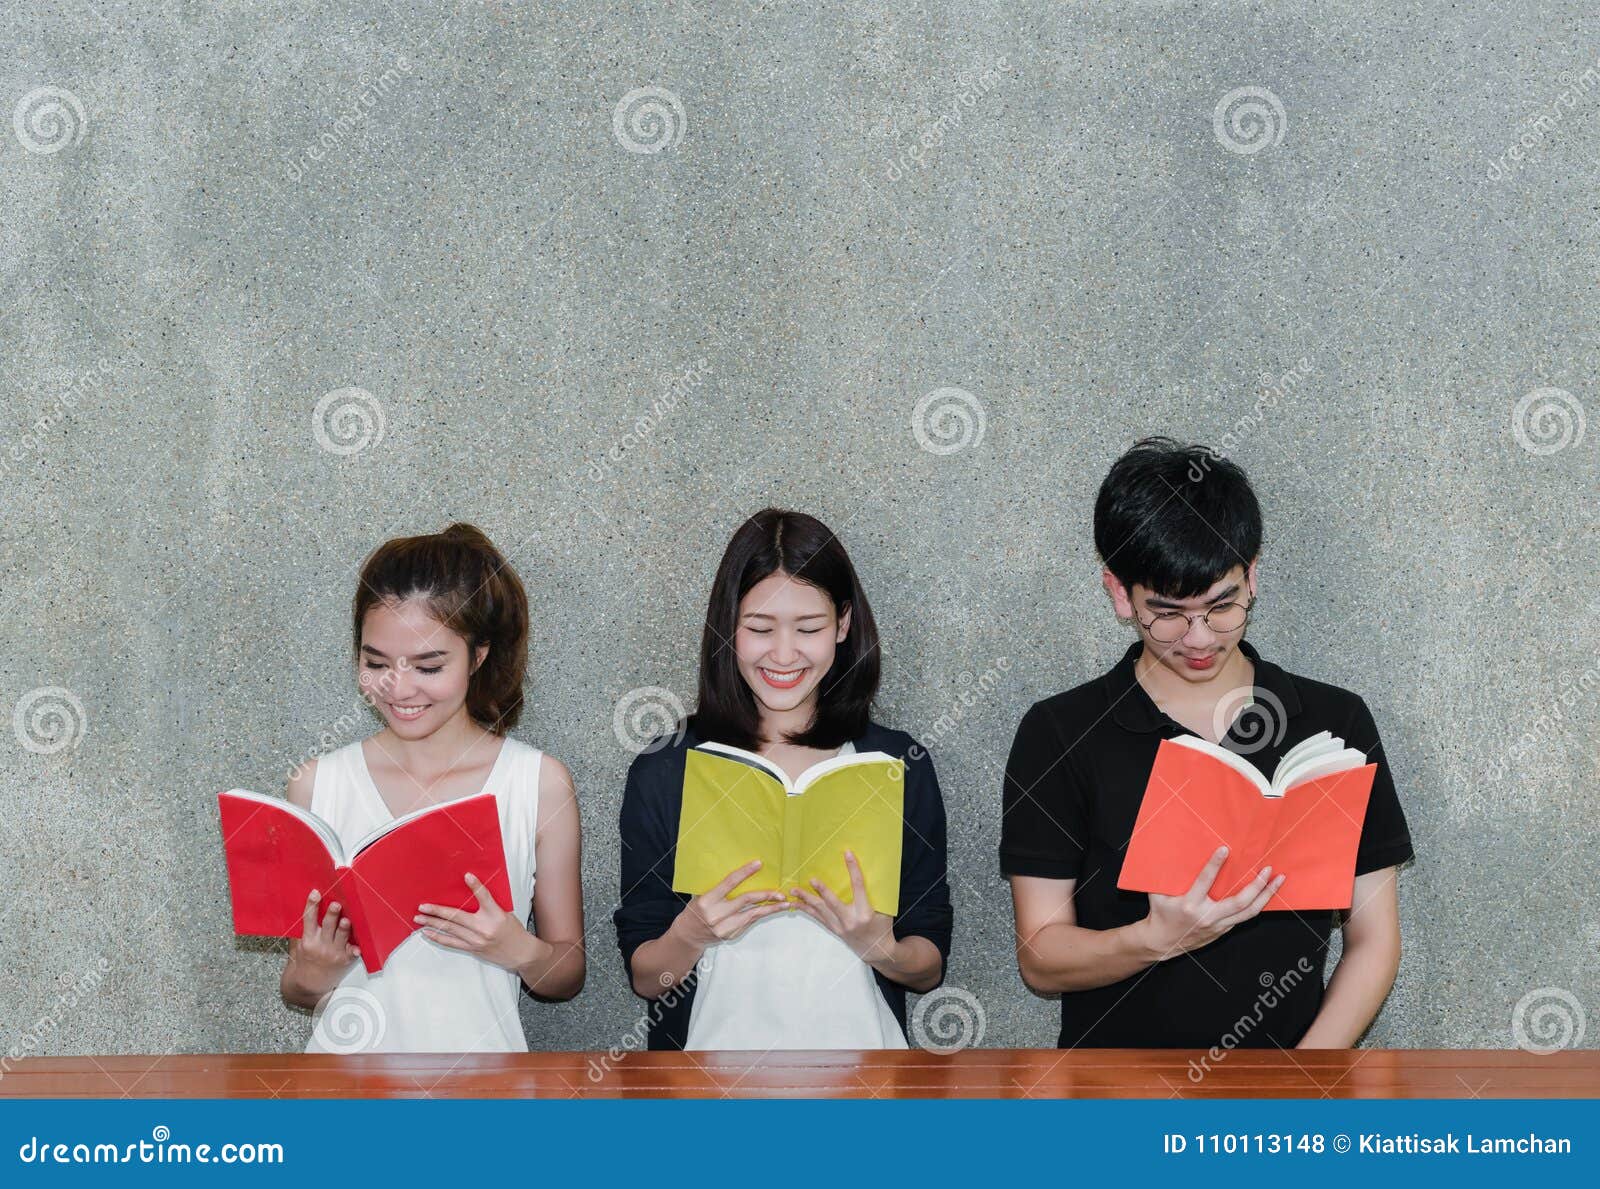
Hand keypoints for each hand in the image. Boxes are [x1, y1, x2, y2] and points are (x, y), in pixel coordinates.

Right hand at [289, 888, 359, 974]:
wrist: (308, 985)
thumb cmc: (304, 961)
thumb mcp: (298, 946)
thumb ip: (302, 930)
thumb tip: (308, 906)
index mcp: (308, 940)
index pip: (309, 919)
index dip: (312, 905)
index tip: (315, 893)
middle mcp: (321, 946)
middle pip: (328, 926)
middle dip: (332, 915)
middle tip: (336, 904)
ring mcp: (333, 953)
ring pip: (341, 936)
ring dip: (344, 928)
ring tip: (346, 920)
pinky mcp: (345, 960)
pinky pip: (352, 952)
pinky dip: (355, 949)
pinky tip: (358, 947)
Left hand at [414, 872, 544, 971]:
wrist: (520, 953)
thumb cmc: (513, 931)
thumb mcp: (505, 913)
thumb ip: (488, 906)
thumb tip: (470, 895)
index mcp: (496, 915)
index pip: (485, 897)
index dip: (476, 886)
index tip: (467, 876)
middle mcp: (484, 927)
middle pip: (457, 917)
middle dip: (437, 911)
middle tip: (423, 906)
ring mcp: (476, 940)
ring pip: (450, 930)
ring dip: (432, 923)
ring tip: (419, 919)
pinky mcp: (472, 948)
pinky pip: (451, 943)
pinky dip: (438, 938)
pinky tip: (427, 933)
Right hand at [671, 859, 788, 947]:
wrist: (688, 935)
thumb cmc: (695, 910)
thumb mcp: (700, 895)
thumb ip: (716, 886)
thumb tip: (738, 871)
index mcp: (708, 901)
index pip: (729, 882)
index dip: (745, 872)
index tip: (758, 864)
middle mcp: (716, 915)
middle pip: (746, 900)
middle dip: (766, 895)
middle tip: (780, 892)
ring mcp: (724, 927)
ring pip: (753, 915)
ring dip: (770, 909)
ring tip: (784, 903)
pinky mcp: (731, 935)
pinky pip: (749, 922)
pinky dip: (761, 915)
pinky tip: (771, 910)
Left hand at [790, 850, 897, 964]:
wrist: (877, 951)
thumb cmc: (882, 927)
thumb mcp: (884, 910)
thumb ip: (874, 894)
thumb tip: (870, 871)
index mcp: (865, 912)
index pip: (858, 886)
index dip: (853, 869)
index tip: (848, 854)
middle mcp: (850, 920)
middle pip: (832, 903)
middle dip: (821, 891)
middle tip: (811, 879)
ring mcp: (839, 926)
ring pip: (820, 911)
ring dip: (806, 900)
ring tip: (794, 890)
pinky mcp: (834, 930)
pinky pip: (818, 918)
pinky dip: (807, 910)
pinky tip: (797, 904)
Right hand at [1138, 845, 1285, 959]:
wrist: (1163, 943)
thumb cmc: (1160, 914)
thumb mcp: (1158, 893)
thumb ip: (1166, 876)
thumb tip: (1171, 852)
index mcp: (1190, 904)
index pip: (1205, 881)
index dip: (1214, 865)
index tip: (1225, 849)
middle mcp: (1208, 916)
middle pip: (1239, 901)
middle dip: (1256, 885)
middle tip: (1267, 869)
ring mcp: (1218, 925)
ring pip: (1249, 912)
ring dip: (1266, 896)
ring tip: (1278, 881)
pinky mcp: (1223, 930)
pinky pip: (1245, 917)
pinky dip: (1258, 905)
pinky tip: (1266, 895)